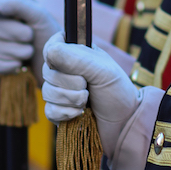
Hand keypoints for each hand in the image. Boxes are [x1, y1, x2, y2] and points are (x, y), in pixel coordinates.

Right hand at [0, 0, 61, 83]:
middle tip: (31, 35)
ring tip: (31, 50)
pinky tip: (21, 64)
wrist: (54, 59)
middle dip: (14, 33)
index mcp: (7, 5)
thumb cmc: (48, 32)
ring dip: (17, 51)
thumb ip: (19, 4)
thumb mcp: (39, 15)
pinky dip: (10, 65)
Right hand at [42, 33, 139, 156]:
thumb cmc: (116, 90)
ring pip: (46, 92)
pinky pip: (49, 111)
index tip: (69, 62)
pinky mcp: (58, 112)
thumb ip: (76, 58)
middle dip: (70, 83)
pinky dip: (65, 113)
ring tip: (87, 101)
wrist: (124, 122)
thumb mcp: (101, 70)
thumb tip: (50, 52)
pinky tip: (80, 113)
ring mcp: (60, 92)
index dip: (55, 54)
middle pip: (47, 72)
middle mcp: (65, 71)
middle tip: (88, 86)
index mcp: (75, 53)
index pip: (51, 46)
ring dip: (70, 99)